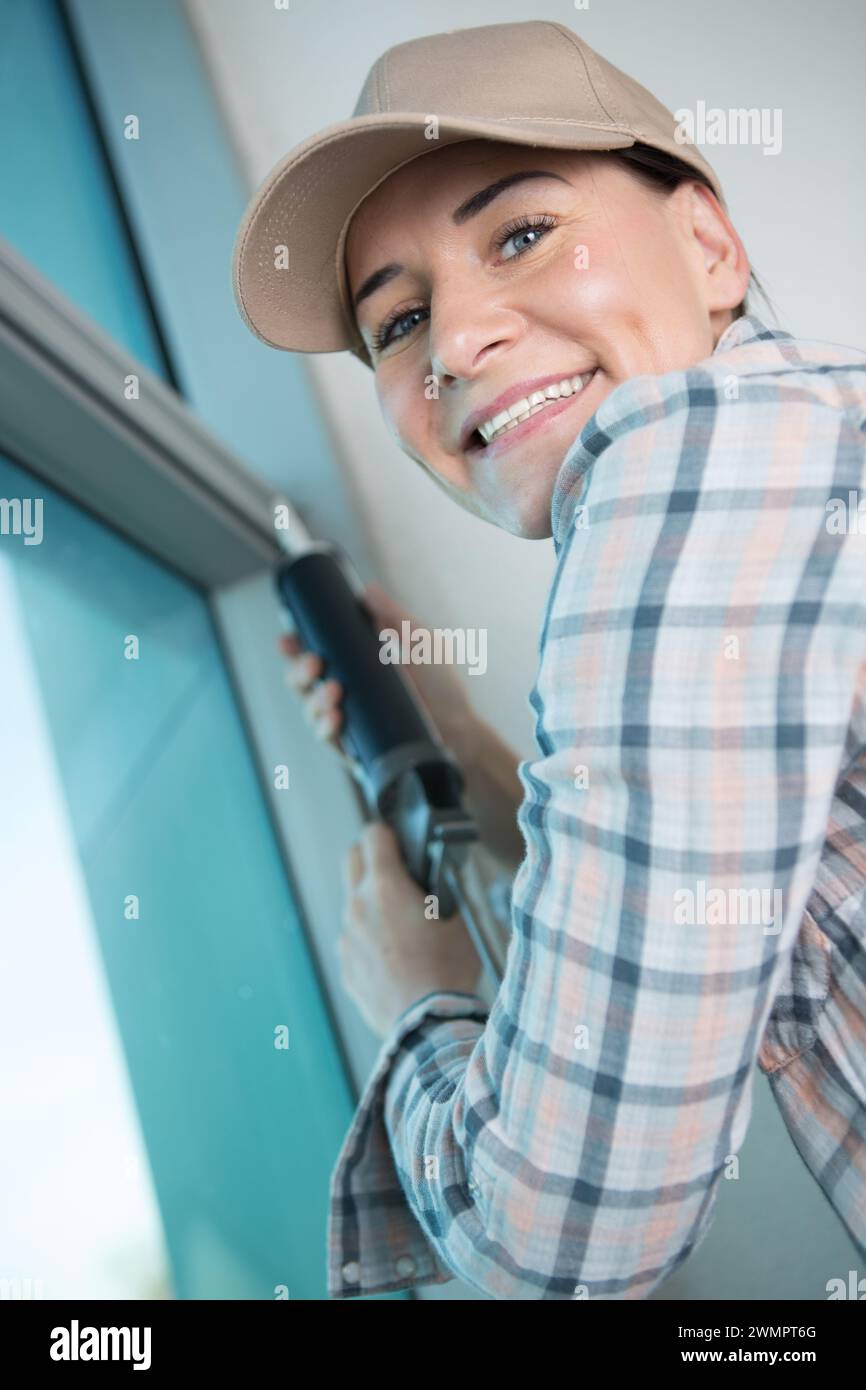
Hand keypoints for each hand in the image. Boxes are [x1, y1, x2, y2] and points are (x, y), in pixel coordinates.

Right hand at [277, 581, 478, 764]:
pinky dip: (325, 728)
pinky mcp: (356, 748)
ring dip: (313, 700)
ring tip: (333, 691)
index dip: (294, 648)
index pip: (313, 655)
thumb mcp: (421, 643)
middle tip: (314, 663)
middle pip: (302, 683)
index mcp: (354, 666)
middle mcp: (345, 694)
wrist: (462, 728)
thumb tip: (368, 591)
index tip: (287, 639)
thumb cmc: (442, 686)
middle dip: (298, 672)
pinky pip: (329, 741)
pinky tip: (335, 719)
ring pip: (310, 711)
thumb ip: (396, 617)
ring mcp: (348, 722)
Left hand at [339, 822, 481, 1037]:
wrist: (429, 1022)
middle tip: (394, 871)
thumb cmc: (448, 969)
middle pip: (352, 860)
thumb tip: (429, 878)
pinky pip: (352, 940)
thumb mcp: (456, 916)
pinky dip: (367, 939)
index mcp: (385, 887)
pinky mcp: (345, 966)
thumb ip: (435, 889)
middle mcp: (357, 907)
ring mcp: (347, 938)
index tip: (398, 841)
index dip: (388, 834)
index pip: (373, 835)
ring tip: (400, 924)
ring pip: (352, 903)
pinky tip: (393, 956)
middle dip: (371, 858)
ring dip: (370, 903)